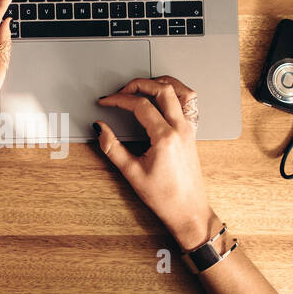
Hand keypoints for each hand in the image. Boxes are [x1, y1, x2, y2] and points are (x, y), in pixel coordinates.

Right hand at [95, 76, 219, 249]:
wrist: (188, 210)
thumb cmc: (165, 197)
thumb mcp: (132, 173)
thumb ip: (112, 148)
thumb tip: (100, 129)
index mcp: (165, 137)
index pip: (139, 105)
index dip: (118, 99)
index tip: (106, 102)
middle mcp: (180, 129)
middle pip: (161, 89)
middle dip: (138, 84)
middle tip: (121, 91)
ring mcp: (189, 129)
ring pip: (179, 90)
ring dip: (159, 83)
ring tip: (141, 87)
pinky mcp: (192, 133)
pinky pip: (189, 102)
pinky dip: (176, 92)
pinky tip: (163, 96)